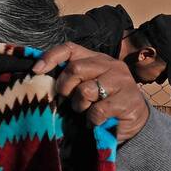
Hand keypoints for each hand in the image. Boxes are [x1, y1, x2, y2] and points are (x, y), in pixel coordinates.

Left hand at [33, 42, 150, 143]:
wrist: (134, 122)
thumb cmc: (102, 103)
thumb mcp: (84, 87)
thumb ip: (69, 79)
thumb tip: (38, 75)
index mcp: (97, 59)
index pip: (70, 48)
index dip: (51, 57)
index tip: (36, 71)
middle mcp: (110, 66)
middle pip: (75, 69)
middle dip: (65, 88)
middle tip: (69, 100)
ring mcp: (121, 82)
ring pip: (85, 90)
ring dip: (79, 106)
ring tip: (86, 111)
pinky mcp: (128, 100)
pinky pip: (97, 110)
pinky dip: (92, 120)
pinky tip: (97, 121)